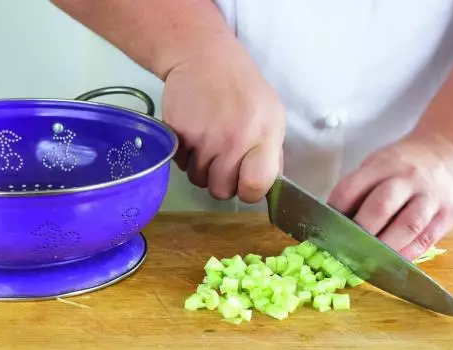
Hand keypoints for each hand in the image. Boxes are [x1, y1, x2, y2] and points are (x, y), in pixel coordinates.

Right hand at [162, 41, 285, 202]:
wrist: (203, 56)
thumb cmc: (242, 87)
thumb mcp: (272, 114)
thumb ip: (272, 152)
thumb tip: (268, 185)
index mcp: (264, 136)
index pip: (256, 186)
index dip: (249, 191)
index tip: (245, 181)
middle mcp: (234, 140)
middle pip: (221, 191)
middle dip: (221, 181)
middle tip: (222, 159)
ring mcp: (204, 139)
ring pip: (198, 179)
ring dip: (201, 168)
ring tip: (207, 143)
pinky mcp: (179, 135)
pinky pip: (180, 164)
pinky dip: (185, 156)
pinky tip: (193, 134)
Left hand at [327, 135, 452, 259]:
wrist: (449, 152)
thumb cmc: (404, 164)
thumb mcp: (378, 164)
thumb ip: (358, 190)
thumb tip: (332, 224)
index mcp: (382, 164)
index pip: (351, 189)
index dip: (335, 214)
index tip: (325, 233)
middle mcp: (408, 178)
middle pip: (380, 208)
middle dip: (359, 234)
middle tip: (345, 254)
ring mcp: (431, 196)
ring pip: (407, 226)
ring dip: (385, 249)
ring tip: (368, 265)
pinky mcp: (448, 214)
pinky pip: (426, 239)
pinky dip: (407, 255)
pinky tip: (392, 265)